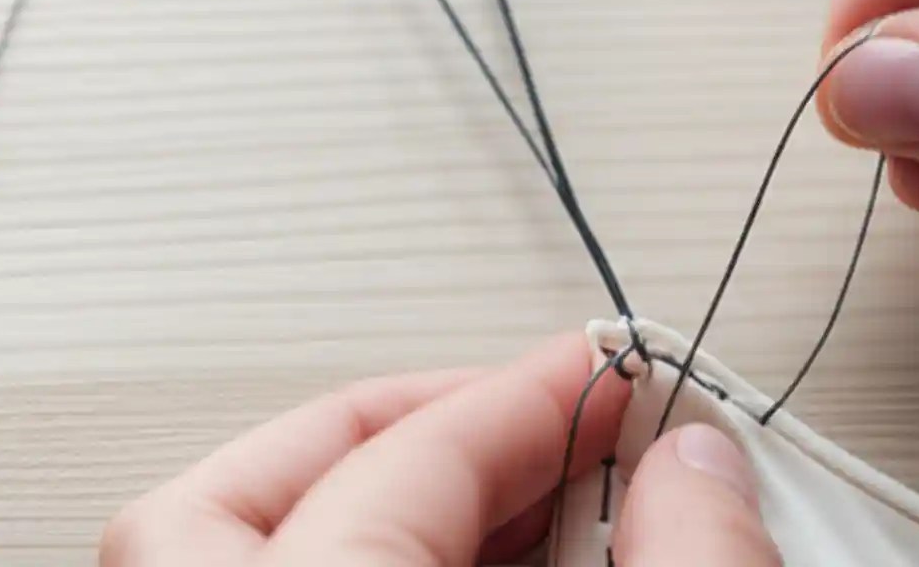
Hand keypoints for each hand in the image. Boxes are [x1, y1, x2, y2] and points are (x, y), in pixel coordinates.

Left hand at [98, 333, 779, 565]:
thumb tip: (698, 467)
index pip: (392, 477)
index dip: (517, 401)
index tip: (607, 370)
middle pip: (219, 506)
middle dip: (395, 422)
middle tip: (523, 405)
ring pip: (235, 554)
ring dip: (394, 492)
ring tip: (529, 484)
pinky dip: (389, 559)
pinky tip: (493, 559)